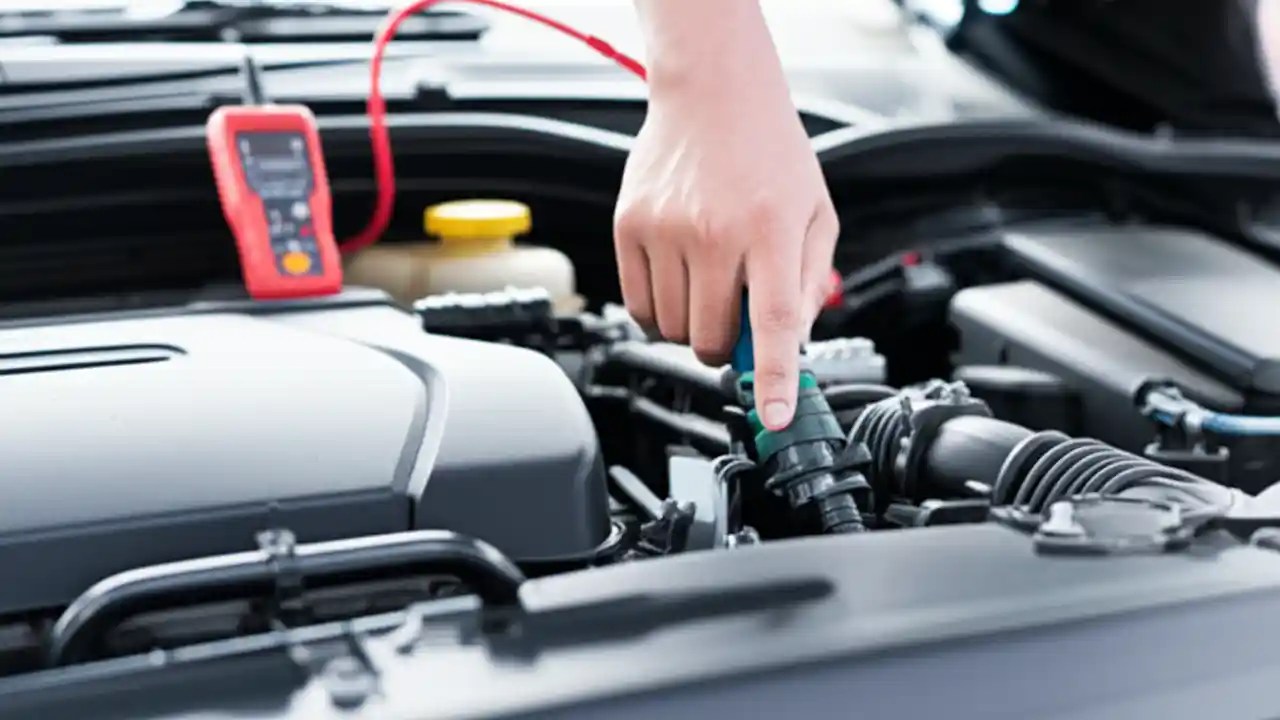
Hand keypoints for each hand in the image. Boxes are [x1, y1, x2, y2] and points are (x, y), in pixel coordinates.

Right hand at [614, 1, 838, 429]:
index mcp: (770, 230)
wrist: (712, 91)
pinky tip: (678, 276)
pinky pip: (638, 304)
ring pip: (671, 328)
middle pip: (710, 338)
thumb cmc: (769, 150)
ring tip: (708, 280)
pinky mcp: (628, 227)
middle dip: (724, 344)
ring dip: (691, 323)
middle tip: (735, 313)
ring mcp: (665, 230)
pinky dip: (659, 308)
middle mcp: (715, 232)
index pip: (773, 322)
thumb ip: (810, 280)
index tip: (775, 417)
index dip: (773, 379)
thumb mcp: (815, 211)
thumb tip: (792, 342)